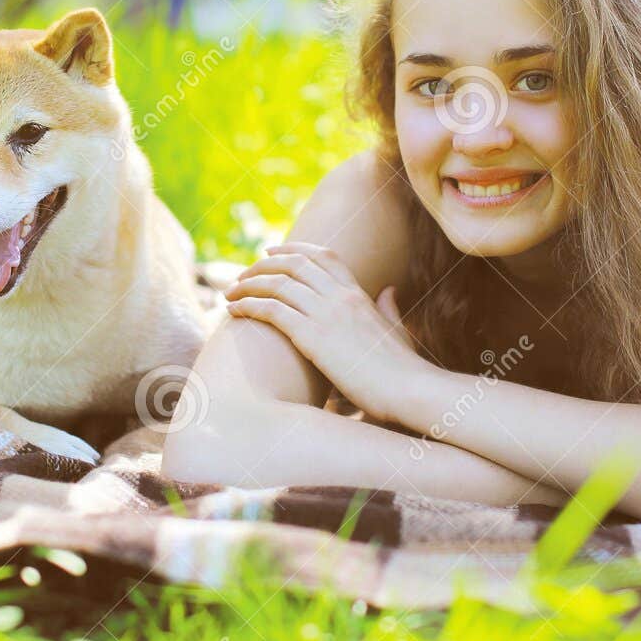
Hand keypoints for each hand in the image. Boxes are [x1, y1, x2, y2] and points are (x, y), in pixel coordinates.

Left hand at [224, 242, 430, 424]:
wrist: (410, 390)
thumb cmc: (405, 371)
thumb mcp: (398, 331)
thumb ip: (389, 309)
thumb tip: (388, 290)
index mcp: (359, 294)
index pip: (323, 256)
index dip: (294, 250)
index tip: (272, 251)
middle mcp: (341, 297)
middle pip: (294, 263)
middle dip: (263, 264)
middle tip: (244, 273)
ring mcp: (326, 314)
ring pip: (277, 283)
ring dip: (248, 284)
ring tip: (230, 293)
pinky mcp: (313, 337)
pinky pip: (272, 310)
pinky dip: (248, 305)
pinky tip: (233, 311)